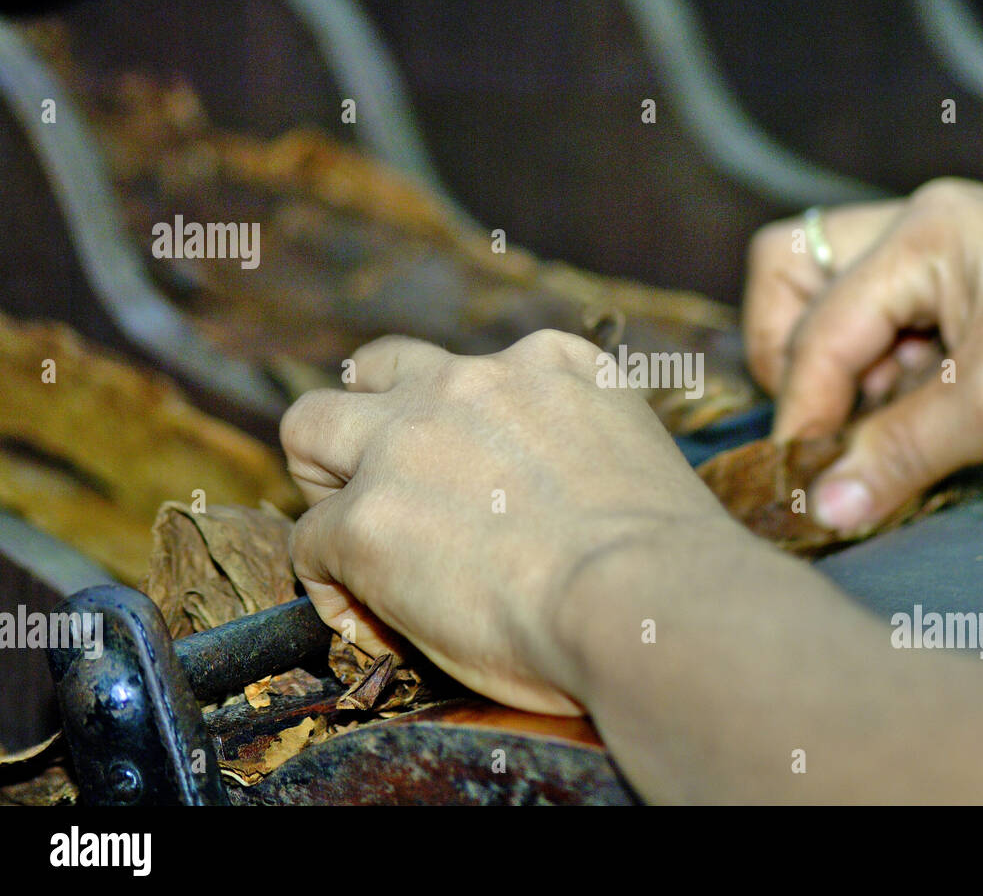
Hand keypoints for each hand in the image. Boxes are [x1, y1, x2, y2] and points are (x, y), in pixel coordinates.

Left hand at [279, 330, 734, 714]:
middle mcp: (473, 382)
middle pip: (377, 368)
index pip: (476, 371)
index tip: (479, 489)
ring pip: (311, 425)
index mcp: (552, 365)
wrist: (647, 597)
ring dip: (323, 478)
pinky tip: (372, 621)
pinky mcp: (366, 519)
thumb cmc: (667, 557)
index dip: (463, 428)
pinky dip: (333, 585)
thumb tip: (561, 503)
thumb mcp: (636, 455)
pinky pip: (312, 545)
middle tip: (391, 489)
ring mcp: (408, 443)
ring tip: (352, 538)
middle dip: (370, 421)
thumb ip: (584, 444)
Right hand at [744, 178, 982, 533]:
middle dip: (797, 361)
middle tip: (829, 429)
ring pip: (836, 312)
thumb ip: (896, 454)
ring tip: (887, 438)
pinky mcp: (969, 306)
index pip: (819, 324)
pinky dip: (884, 390)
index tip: (803, 481)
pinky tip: (921, 431)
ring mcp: (946, 265)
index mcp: (925, 228)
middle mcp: (923, 231)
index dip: (803, 407)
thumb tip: (817, 510)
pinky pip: (886, 342)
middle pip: (795, 278)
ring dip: (844, 383)